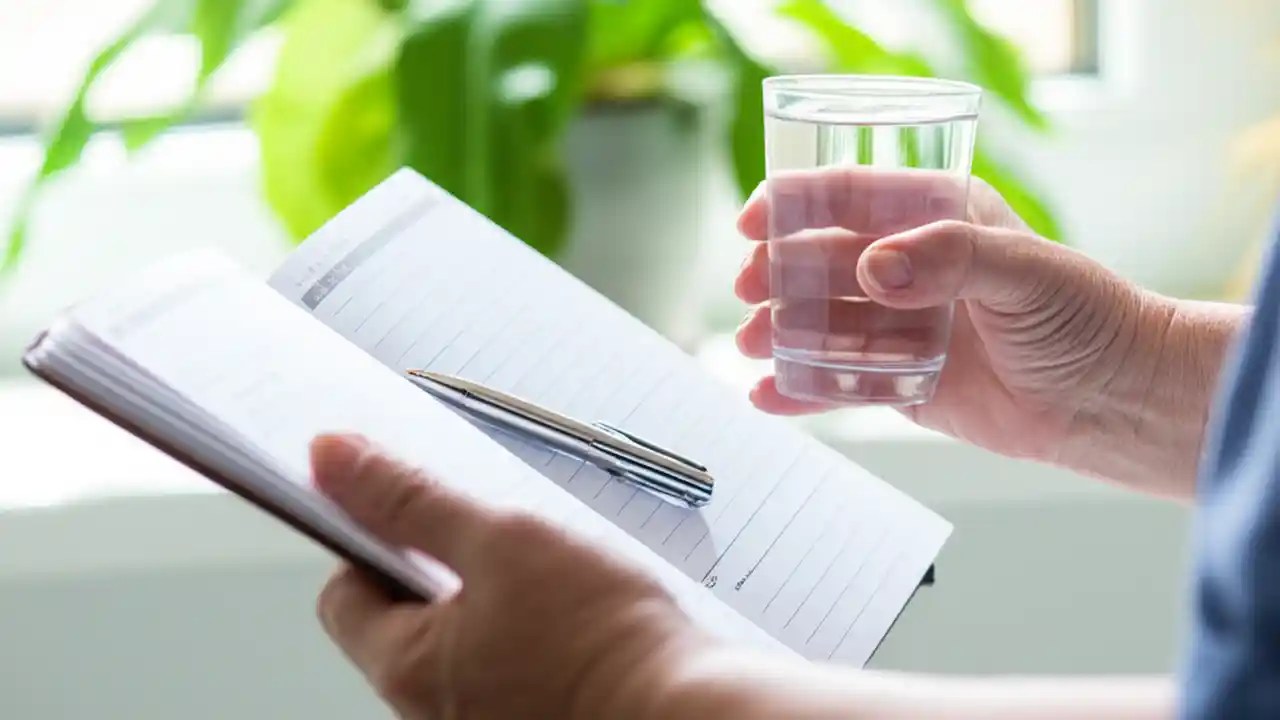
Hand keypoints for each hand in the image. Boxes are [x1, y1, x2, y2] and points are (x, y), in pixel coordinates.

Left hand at [310, 434, 709, 719]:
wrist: (690, 711)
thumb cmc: (600, 634)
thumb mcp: (501, 540)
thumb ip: (411, 498)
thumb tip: (328, 457)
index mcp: (408, 668)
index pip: (345, 592)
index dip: (370, 537)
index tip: (413, 503)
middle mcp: (436, 709)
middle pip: (406, 614)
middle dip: (441, 559)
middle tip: (494, 525)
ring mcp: (491, 717)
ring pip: (466, 634)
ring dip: (493, 588)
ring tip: (547, 565)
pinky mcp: (539, 714)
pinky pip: (512, 657)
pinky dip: (531, 622)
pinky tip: (576, 603)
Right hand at [734, 172, 1226, 495]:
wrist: (1113, 400)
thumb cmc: (1084, 320)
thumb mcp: (1024, 272)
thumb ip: (950, 259)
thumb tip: (873, 270)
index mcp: (937, 218)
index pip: (850, 196)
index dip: (794, 203)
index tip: (752, 223)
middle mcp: (913, 268)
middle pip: (823, 260)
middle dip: (778, 272)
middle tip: (748, 291)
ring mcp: (904, 326)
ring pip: (824, 322)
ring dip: (783, 330)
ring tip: (754, 344)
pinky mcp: (903, 381)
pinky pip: (840, 381)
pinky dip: (802, 389)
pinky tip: (769, 395)